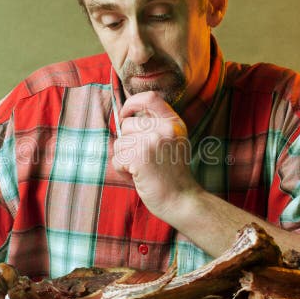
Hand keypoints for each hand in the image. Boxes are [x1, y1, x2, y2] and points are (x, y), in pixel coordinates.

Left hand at [112, 91, 202, 222]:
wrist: (182, 201)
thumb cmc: (172, 175)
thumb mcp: (172, 143)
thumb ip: (155, 128)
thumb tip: (123, 118)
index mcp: (174, 123)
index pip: (150, 98)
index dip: (132, 103)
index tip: (126, 114)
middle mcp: (165, 129)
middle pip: (127, 124)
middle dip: (126, 143)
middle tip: (140, 160)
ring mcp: (153, 141)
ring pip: (120, 143)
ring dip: (124, 159)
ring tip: (142, 170)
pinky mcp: (140, 156)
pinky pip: (118, 159)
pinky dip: (123, 172)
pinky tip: (138, 178)